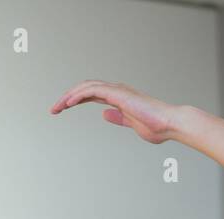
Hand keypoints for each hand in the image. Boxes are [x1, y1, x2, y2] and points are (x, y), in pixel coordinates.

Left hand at [49, 80, 182, 143]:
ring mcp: (118, 91)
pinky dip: (79, 95)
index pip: (91, 95)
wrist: (170, 124)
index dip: (75, 100)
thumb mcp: (131, 124)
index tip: (61, 109)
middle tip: (53, 109)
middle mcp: (116, 91)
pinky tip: (68, 103)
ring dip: (69, 96)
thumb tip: (105, 115)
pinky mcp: (119, 94)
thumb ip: (119, 118)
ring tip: (57, 107)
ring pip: (87, 87)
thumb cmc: (156, 126)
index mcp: (118, 98)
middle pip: (85, 89)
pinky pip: (94, 90)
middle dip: (67, 98)